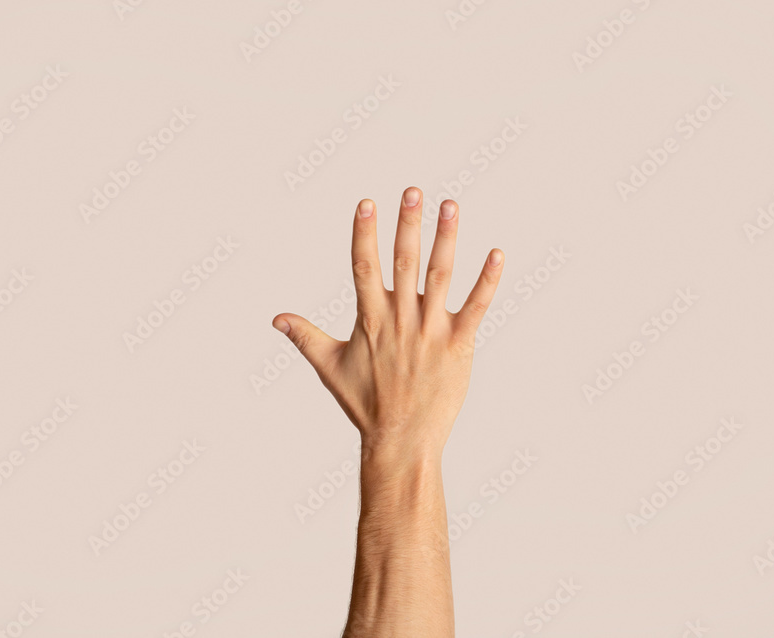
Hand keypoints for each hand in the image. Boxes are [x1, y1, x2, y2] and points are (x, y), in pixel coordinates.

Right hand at [272, 187, 503, 461]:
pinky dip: (487, 281)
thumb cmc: (365, 404)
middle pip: (404, 262)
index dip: (365, 233)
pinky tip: (497, 254)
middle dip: (407, 224)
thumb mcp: (329, 367)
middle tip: (413, 191)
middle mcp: (400, 319)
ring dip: (446, 239)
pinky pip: (475, 308)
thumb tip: (276, 318)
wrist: (400, 440)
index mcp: (370, 319)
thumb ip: (304, 336)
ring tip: (450, 205)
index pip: (364, 266)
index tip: (367, 202)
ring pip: (440, 276)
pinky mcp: (458, 345)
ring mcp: (430, 331)